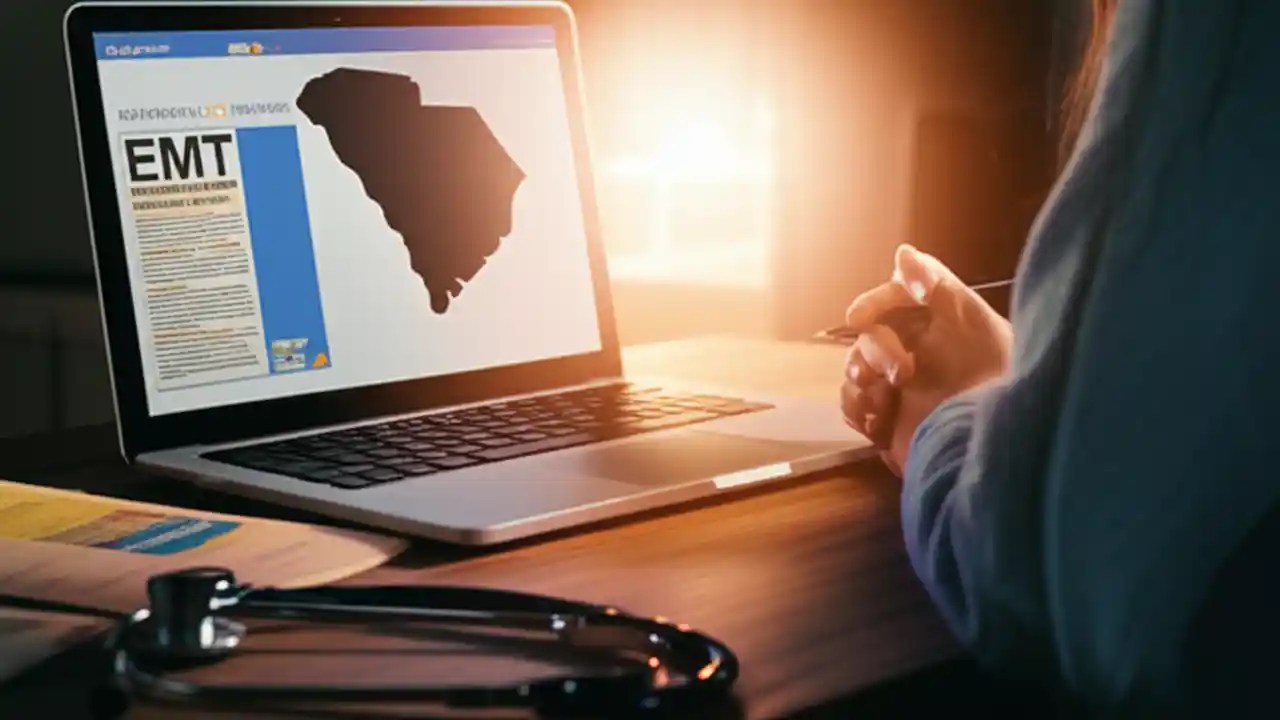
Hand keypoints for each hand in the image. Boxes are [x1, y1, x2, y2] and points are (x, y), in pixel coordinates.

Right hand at [841, 245, 1012, 474]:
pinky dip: (856, 410)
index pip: (894, 300)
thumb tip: (903, 252)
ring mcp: (899, 390)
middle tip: (900, 374)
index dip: (874, 302)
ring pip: (854, 371)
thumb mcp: (979, 328)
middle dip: (874, 351)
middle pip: (869, 337)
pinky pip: (853, 407)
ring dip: (859, 381)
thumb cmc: (1001, 384)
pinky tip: (876, 421)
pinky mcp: (889, 423)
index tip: (859, 316)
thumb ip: (943, 289)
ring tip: (882, 402)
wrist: (1006, 454)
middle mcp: (916, 352)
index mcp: (938, 325)